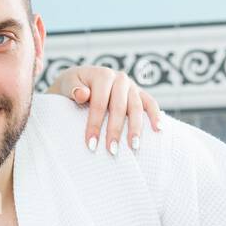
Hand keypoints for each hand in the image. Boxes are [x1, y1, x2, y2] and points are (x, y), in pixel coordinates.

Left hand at [47, 64, 162, 154]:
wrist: (79, 80)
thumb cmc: (72, 86)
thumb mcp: (67, 84)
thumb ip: (73, 89)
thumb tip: (83, 94)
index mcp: (102, 75)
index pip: (99, 103)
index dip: (95, 124)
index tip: (91, 144)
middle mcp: (119, 78)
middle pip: (119, 106)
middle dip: (115, 130)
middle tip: (112, 150)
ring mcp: (131, 86)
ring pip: (136, 107)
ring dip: (136, 128)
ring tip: (134, 146)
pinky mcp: (139, 93)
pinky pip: (150, 103)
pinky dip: (155, 115)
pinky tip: (158, 129)